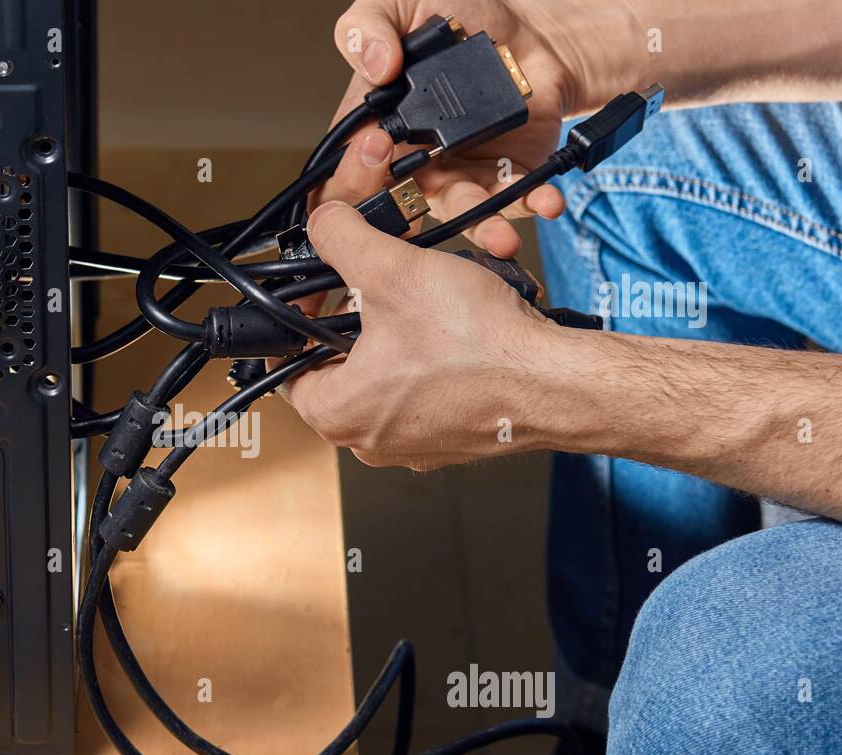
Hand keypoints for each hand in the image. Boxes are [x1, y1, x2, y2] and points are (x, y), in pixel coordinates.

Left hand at [285, 199, 563, 470]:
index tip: (311, 296)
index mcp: (337, 413)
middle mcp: (368, 442)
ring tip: (413, 304)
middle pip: (335, 372)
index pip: (285, 368)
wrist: (556, 382)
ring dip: (392, 341)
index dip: (295, 322)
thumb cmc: (479, 345)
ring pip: (383, 382)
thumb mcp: (394, 270)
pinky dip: (430, 363)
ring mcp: (412, 446)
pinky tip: (450, 334)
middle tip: (366, 289)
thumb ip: (342, 239)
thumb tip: (322, 222)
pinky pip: (424, 395)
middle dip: (349, 326)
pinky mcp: (451, 440)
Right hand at [316, 0, 597, 256]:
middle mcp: (411, 162)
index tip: (373, 148)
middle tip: (417, 191)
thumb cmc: (463, 15)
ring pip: (455, 216)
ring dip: (478, 228)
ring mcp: (457, 174)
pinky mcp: (502, 178)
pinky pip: (511, 201)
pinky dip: (530, 203)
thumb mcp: (396, 3)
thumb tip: (376, 65)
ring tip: (499, 236)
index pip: (340, 176)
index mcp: (371, 129)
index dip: (348, 178)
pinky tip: (545, 199)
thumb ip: (367, 26)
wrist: (533, 27)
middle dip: (402, 215)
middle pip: (391, 211)